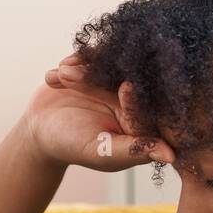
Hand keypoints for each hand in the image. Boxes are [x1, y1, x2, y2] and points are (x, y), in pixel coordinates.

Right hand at [23, 52, 176, 171]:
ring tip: (64, 75)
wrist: (41, 130)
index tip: (127, 87)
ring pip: (106, 66)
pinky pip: (90, 56)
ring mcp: (111, 81)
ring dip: (85, 68)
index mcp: (140, 122)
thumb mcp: (102, 152)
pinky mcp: (95, 67)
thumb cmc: (72, 147)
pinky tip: (59, 71)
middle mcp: (129, 100)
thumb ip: (135, 151)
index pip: (145, 108)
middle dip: (107, 73)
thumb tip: (170, 156)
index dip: (136, 98)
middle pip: (127, 80)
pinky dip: (74, 61)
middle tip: (95, 65)